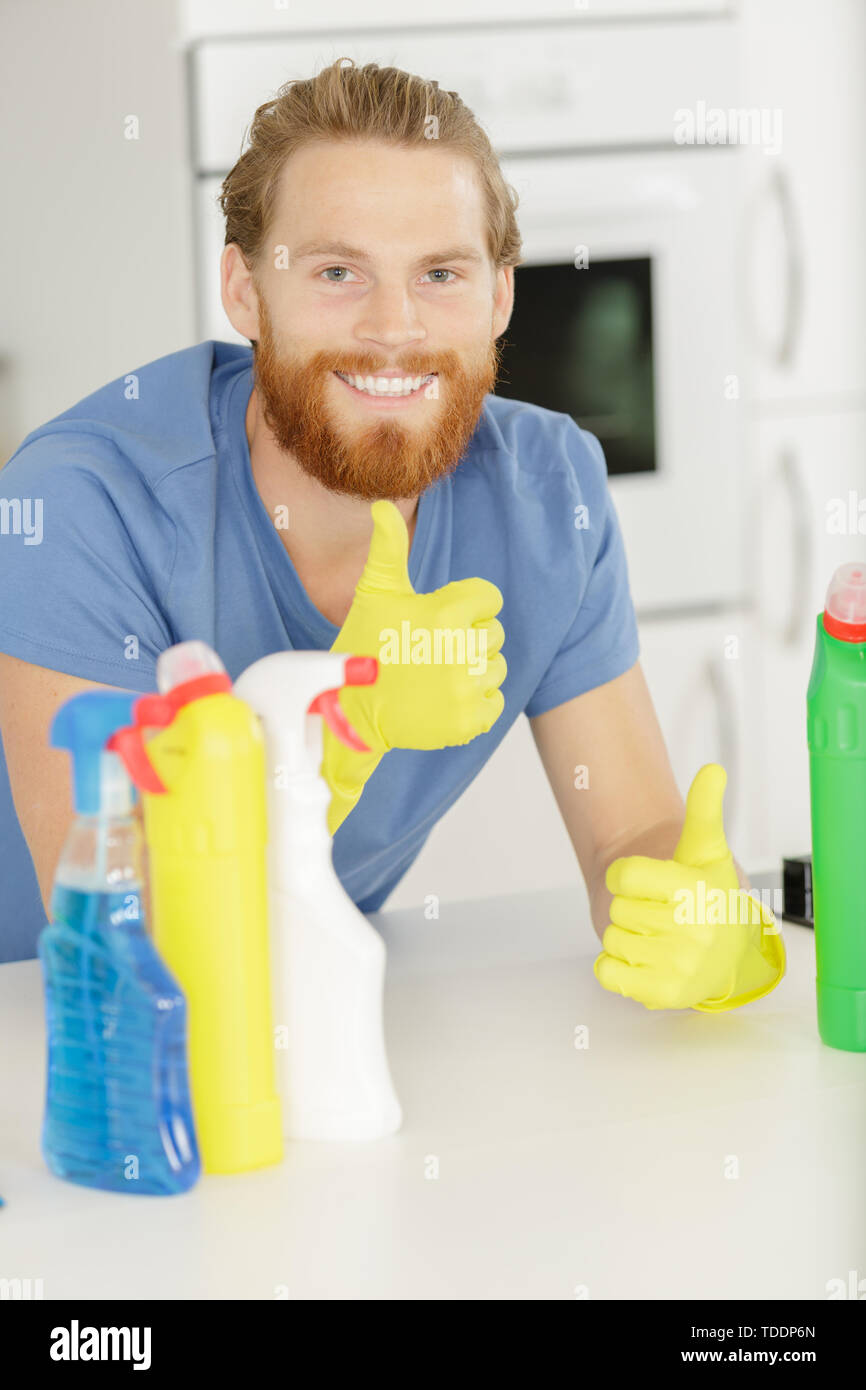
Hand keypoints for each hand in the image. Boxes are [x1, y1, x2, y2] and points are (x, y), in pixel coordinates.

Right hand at [321, 500, 506, 833]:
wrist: (348, 709)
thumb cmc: (364, 643)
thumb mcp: (375, 591)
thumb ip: (388, 547)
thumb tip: (381, 505)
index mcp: (446, 613)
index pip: (488, 599)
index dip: (467, 606)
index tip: (440, 620)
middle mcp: (460, 650)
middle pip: (494, 634)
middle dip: (469, 637)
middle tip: (433, 649)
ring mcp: (465, 689)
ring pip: (496, 668)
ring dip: (473, 670)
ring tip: (438, 674)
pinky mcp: (468, 722)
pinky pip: (495, 703)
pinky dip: (477, 702)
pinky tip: (446, 698)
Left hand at [593, 763, 784, 1010]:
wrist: (719, 945)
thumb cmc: (707, 891)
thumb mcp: (707, 848)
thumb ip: (705, 809)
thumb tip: (713, 770)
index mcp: (701, 891)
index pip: (624, 875)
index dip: (626, 873)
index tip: (644, 878)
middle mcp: (696, 932)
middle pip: (617, 907)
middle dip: (628, 905)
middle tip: (656, 909)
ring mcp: (681, 966)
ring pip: (611, 939)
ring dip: (622, 934)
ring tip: (653, 933)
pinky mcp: (663, 995)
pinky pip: (607, 973)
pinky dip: (612, 964)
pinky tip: (640, 957)